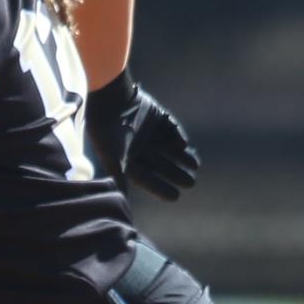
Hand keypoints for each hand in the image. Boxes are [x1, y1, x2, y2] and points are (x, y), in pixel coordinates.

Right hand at [85, 70, 200, 201]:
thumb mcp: (114, 160)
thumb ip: (122, 180)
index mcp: (126, 160)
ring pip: (169, 148)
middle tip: (191, 183)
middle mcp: (138, 147)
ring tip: (195, 165)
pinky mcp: (156, 116)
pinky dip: (178, 136)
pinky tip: (184, 145)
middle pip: (161, 164)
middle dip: (176, 173)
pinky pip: (171, 128)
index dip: (160, 188)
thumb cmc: (108, 133)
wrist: (109, 99)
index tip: (175, 197)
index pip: (146, 178)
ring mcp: (148, 131)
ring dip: (182, 156)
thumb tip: (122, 204)